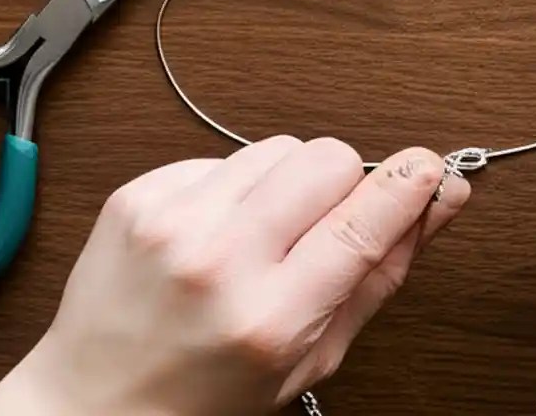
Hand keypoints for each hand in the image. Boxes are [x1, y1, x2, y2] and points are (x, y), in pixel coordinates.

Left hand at [0, 137, 469, 415]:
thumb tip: (441, 201)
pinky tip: (218, 230)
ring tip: (263, 233)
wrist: (94, 402)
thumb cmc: (208, 392)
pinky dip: (235, 186)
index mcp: (271, 318)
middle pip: (327, 159)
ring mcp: (171, 223)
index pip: (363, 221)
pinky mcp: (139, 195)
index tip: (428, 168)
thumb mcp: (313, 355)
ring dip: (288, 181)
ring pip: (279, 146)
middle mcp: (218, 263)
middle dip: (346, 182)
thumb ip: (382, 273)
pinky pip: (224, 155)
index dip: (410, 184)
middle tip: (325, 223)